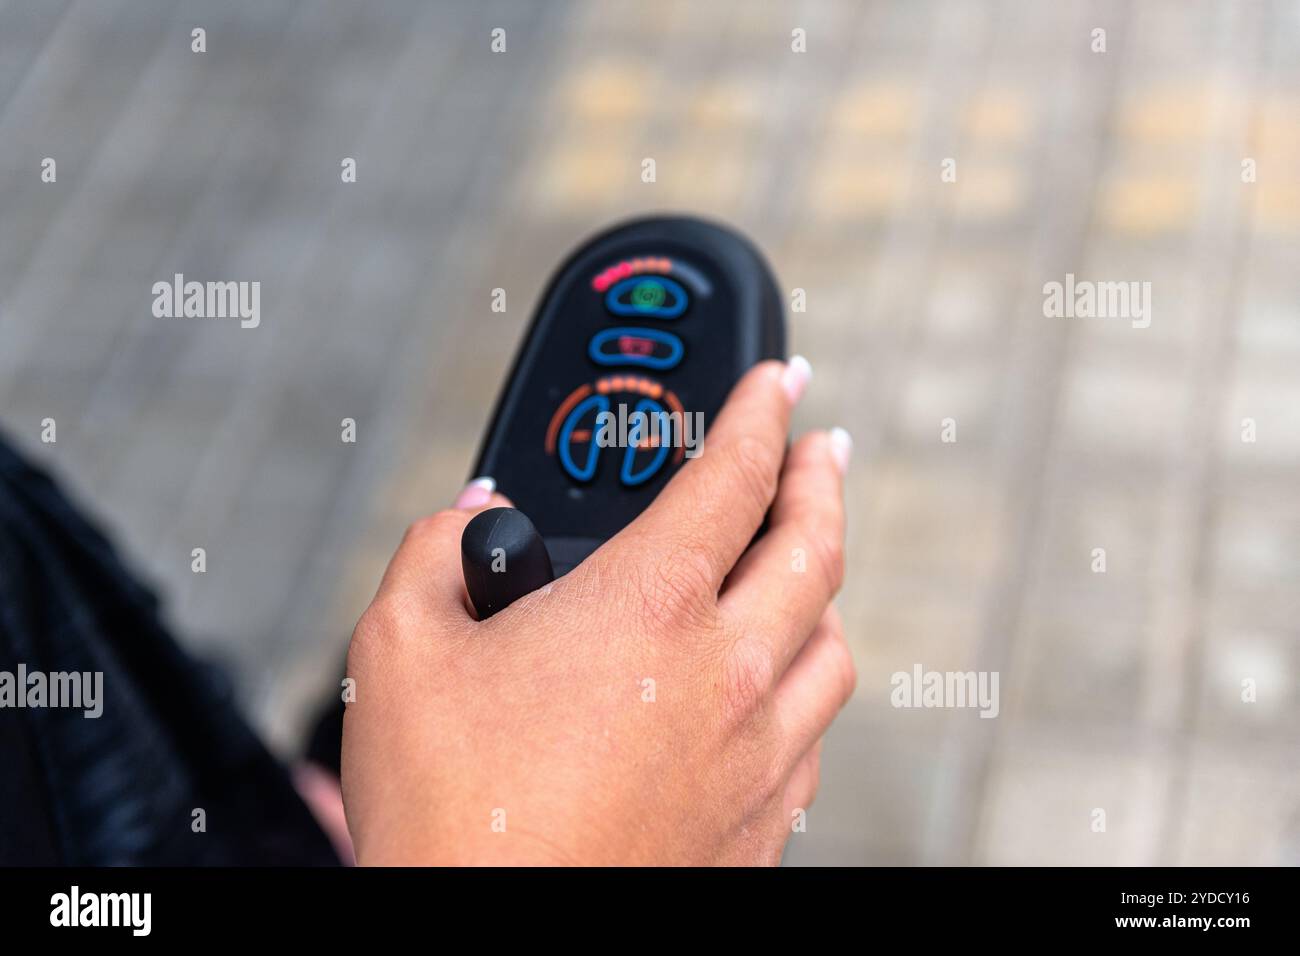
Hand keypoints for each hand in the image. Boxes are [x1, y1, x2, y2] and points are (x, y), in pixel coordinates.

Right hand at [340, 359, 854, 864]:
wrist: (487, 942)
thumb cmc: (447, 812)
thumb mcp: (398, 649)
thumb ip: (435, 553)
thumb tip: (470, 518)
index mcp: (648, 609)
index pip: (734, 476)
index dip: (763, 411)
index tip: (782, 381)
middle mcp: (727, 675)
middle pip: (816, 550)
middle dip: (821, 483)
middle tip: (819, 451)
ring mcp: (757, 756)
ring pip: (833, 647)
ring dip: (825, 589)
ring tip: (802, 569)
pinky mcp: (762, 827)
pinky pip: (814, 735)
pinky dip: (805, 687)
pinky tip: (773, 688)